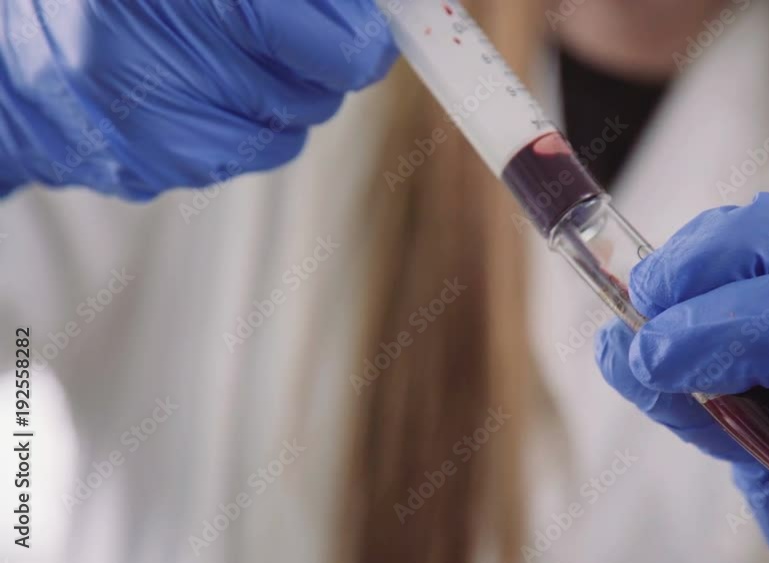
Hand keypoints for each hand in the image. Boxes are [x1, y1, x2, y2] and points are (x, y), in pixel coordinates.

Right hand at [0, 0, 396, 197]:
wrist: (23, 67)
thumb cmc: (114, 6)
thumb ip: (282, 2)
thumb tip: (364, 23)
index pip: (330, 44)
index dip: (362, 40)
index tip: (373, 37)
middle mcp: (177, 54)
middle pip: (317, 88)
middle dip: (319, 65)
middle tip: (284, 37)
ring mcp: (168, 118)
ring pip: (294, 124)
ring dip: (286, 96)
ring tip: (229, 61)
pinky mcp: (165, 164)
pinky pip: (258, 153)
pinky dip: (252, 128)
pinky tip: (205, 95)